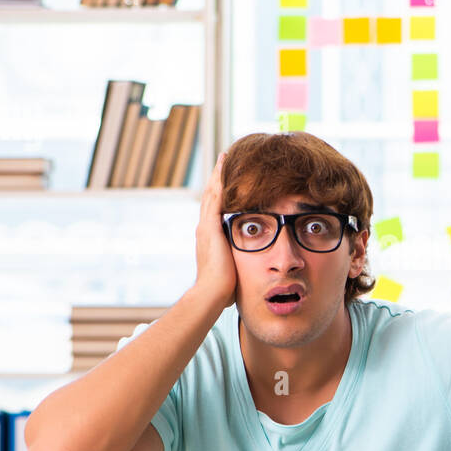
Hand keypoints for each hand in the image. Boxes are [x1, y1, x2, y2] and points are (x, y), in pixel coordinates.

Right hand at [194, 150, 238, 312]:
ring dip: (218, 174)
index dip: (219, 194)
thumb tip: (246, 272)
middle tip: (223, 160)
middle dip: (217, 179)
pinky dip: (218, 181)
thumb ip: (236, 265)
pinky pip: (215, 197)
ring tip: (224, 157)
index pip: (214, 210)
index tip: (225, 181)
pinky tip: (224, 167)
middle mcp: (204, 229)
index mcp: (209, 238)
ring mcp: (206, 226)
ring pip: (211, 193)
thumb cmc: (223, 290)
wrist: (212, 294)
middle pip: (210, 197)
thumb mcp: (231, 271)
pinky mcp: (210, 227)